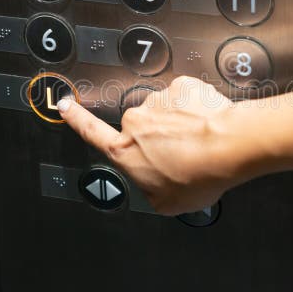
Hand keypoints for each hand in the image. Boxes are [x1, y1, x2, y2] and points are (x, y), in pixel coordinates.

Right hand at [58, 76, 249, 215]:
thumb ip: (149, 191)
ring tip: (202, 142)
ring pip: (167, 111)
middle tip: (184, 154)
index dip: (76, 119)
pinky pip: (187, 98)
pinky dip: (198, 109)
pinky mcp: (183, 87)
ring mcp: (159, 101)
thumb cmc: (198, 176)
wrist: (228, 147)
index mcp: (125, 151)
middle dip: (160, 136)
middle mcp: (136, 121)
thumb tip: (153, 187)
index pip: (92, 132)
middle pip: (143, 127)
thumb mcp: (166, 203)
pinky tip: (210, 126)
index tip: (64, 105)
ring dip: (181, 124)